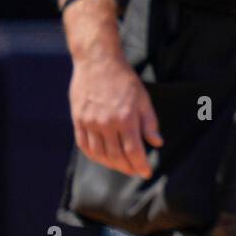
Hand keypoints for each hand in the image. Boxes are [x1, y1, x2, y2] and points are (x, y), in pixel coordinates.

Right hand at [69, 51, 162, 178]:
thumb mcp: (143, 99)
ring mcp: (89, 123)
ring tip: (122, 166)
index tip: (146, 173)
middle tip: (135, 171)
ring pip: (99, 154)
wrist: (98, 62)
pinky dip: (94, 156)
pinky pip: (84, 146)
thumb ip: (150, 123)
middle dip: (128, 168)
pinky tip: (103, 158)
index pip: (133, 151)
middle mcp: (106, 123)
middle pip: (116, 157)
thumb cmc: (124, 80)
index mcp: (125, 118)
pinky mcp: (78, 120)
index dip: (140, 166)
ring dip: (111, 165)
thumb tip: (157, 143)